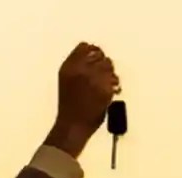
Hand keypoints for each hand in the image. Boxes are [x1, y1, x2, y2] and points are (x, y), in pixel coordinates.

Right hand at [45, 42, 120, 157]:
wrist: (72, 126)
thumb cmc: (69, 106)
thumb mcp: (65, 80)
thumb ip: (76, 66)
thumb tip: (93, 54)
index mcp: (68, 67)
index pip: (84, 47)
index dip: (92, 51)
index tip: (95, 57)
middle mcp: (81, 70)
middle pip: (99, 54)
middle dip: (102, 63)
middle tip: (101, 75)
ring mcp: (94, 79)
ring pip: (109, 65)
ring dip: (109, 73)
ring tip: (104, 85)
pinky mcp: (105, 89)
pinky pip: (115, 79)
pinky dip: (114, 85)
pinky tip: (109, 92)